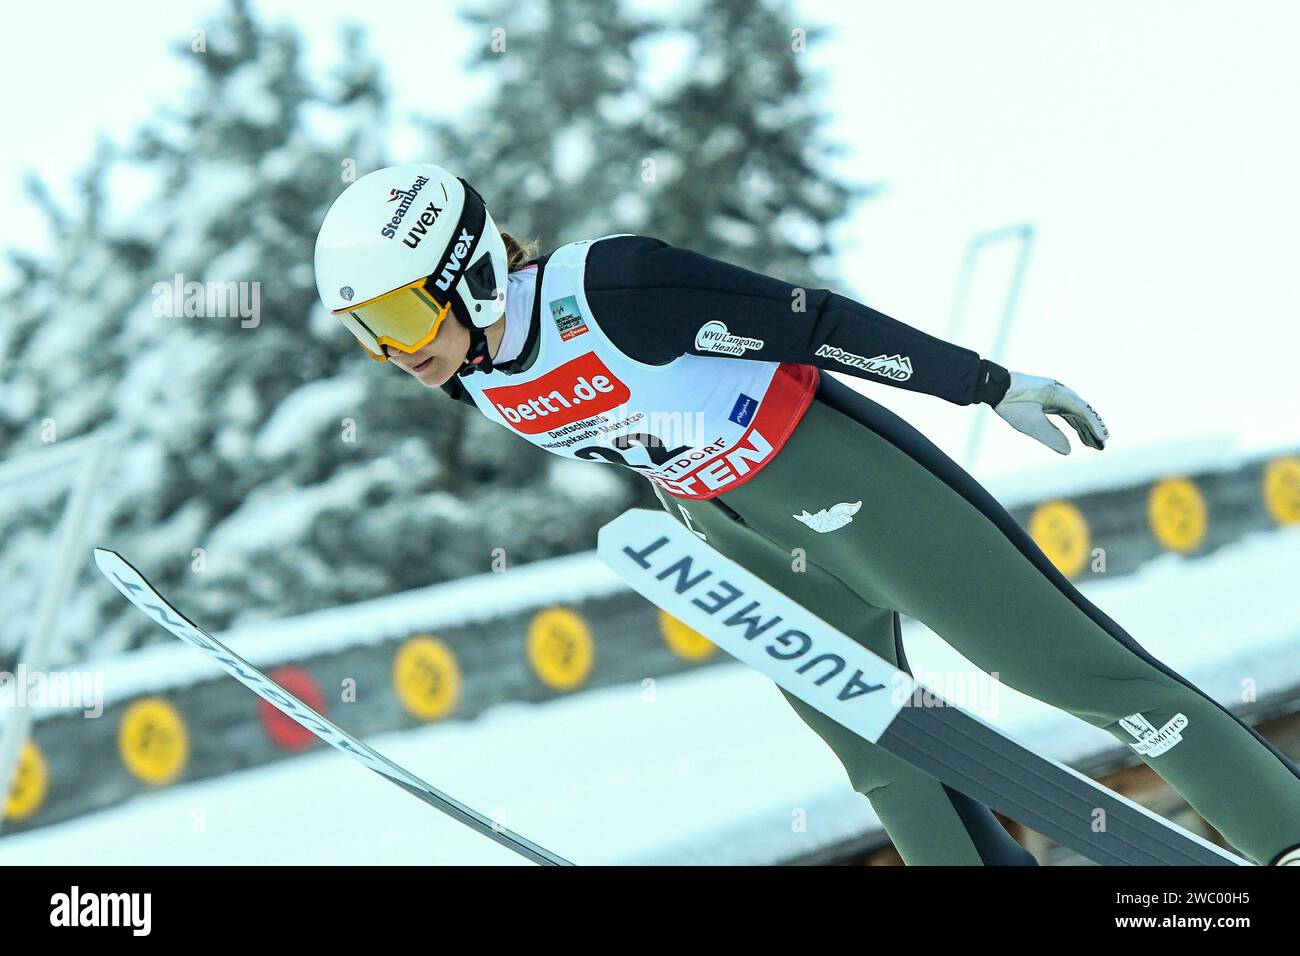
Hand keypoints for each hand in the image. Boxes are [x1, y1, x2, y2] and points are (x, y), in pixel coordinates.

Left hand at [993, 372, 1108, 454]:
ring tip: (1094, 445)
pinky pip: (1066, 413)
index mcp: (1059, 394)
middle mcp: (1061, 393)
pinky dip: (1074, 425)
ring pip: (1075, 414)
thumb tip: (1069, 451)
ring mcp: (1055, 396)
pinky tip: (1079, 436)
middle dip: (1093, 430)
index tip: (1103, 439)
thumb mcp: (1030, 423)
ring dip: (1085, 429)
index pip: (1083, 411)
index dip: (1094, 426)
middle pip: (1083, 413)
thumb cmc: (1012, 404)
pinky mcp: (1048, 400)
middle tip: (1103, 446)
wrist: (995, 387)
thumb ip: (1050, 436)